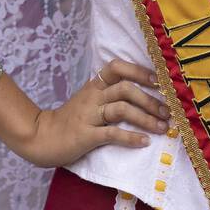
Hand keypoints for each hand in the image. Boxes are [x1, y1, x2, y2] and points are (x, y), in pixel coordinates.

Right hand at [16, 59, 169, 167]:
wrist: (43, 137)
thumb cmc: (71, 120)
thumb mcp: (89, 100)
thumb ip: (109, 94)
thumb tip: (143, 94)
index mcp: (94, 86)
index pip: (116, 67)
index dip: (139, 71)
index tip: (159, 81)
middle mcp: (92, 97)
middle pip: (125, 89)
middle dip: (150, 99)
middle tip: (166, 112)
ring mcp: (88, 116)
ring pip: (121, 109)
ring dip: (146, 118)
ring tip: (162, 128)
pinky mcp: (86, 135)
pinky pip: (112, 134)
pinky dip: (131, 138)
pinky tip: (144, 142)